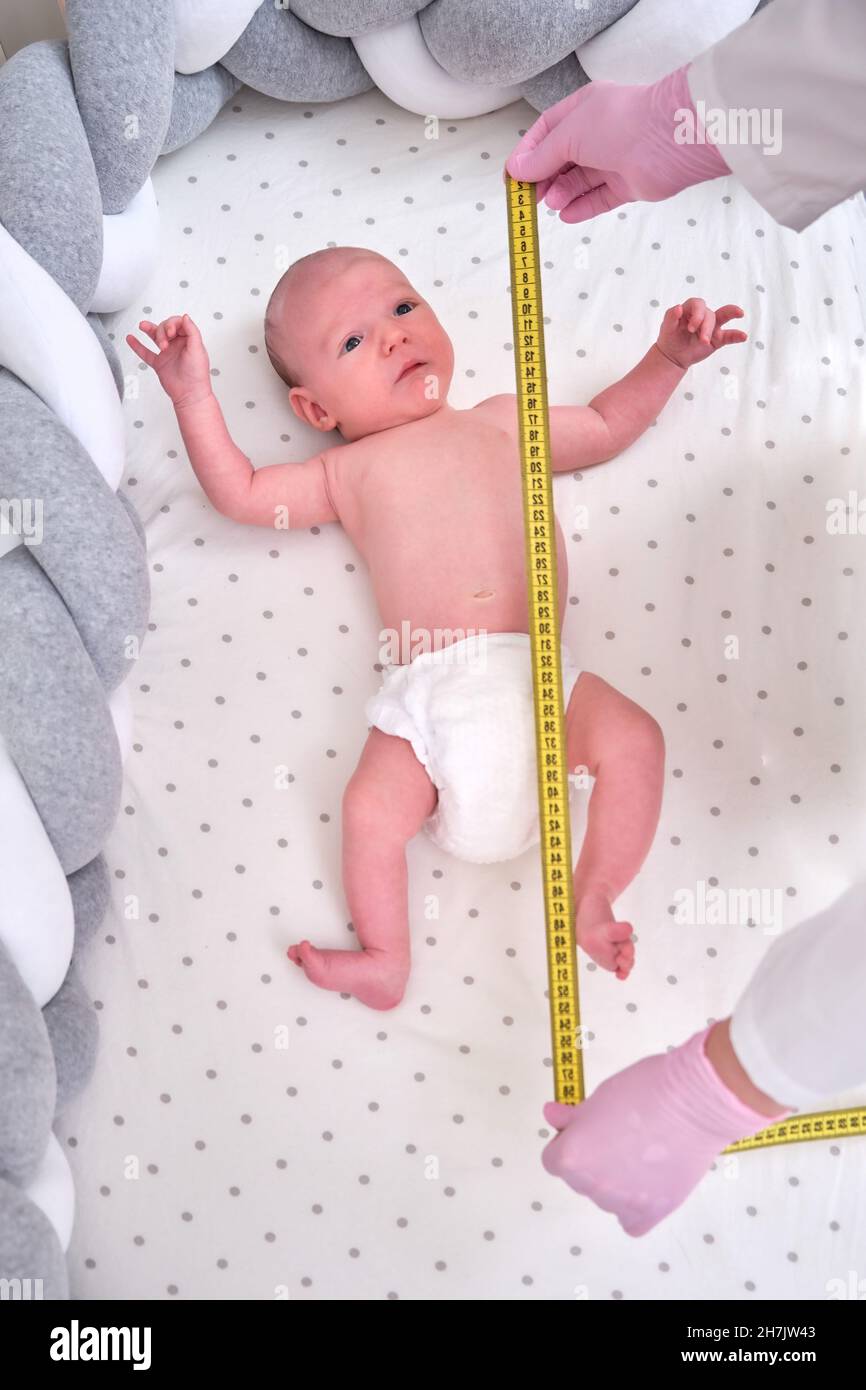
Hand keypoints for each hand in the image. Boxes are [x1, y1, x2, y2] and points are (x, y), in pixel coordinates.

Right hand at [126, 314, 212, 407]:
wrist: (190, 394)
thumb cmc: (197, 375)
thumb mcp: (197, 349)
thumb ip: (192, 331)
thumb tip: (185, 317)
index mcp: (188, 340)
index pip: (178, 323)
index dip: (172, 324)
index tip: (170, 332)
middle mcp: (178, 345)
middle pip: (165, 328)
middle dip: (162, 332)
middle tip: (164, 344)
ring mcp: (167, 354)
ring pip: (155, 337)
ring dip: (149, 330)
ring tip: (142, 326)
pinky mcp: (159, 363)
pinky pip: (145, 352)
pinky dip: (137, 345)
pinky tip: (131, 338)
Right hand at [504, 64, 728, 223]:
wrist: (668, 137)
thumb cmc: (616, 122)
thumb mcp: (569, 134)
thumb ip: (542, 156)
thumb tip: (516, 170)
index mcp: (582, 110)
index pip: (546, 132)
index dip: (527, 154)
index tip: (511, 178)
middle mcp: (597, 133)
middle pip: (560, 160)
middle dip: (542, 179)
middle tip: (528, 199)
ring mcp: (613, 160)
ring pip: (578, 181)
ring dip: (561, 193)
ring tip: (552, 203)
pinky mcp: (627, 184)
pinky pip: (599, 198)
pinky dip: (582, 207)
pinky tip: (566, 215)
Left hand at [540, 1026, 787, 1236]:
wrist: (694, 1101)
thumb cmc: (644, 1088)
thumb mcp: (599, 1096)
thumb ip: (573, 1117)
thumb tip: (551, 1116)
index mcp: (571, 1157)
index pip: (554, 1159)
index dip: (570, 1141)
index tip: (591, 1129)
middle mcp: (592, 1186)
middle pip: (580, 1179)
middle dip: (593, 1160)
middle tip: (621, 1134)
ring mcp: (622, 1203)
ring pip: (607, 1198)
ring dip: (616, 1181)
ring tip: (643, 1150)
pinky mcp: (653, 1212)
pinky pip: (631, 1220)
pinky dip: (635, 1206)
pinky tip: (647, 1183)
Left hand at [655, 298, 746, 369]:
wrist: (673, 356)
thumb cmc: (670, 337)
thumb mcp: (666, 327)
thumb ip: (671, 316)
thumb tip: (678, 307)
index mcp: (690, 309)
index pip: (698, 304)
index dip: (697, 314)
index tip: (691, 328)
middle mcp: (703, 315)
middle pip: (710, 314)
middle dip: (706, 326)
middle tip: (700, 339)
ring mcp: (712, 326)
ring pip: (721, 319)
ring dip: (716, 329)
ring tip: (711, 340)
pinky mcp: (718, 338)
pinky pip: (730, 335)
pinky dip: (737, 335)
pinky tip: (743, 336)